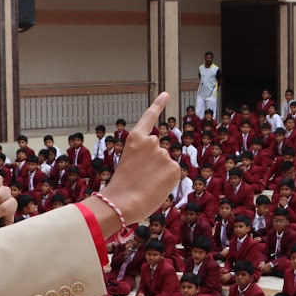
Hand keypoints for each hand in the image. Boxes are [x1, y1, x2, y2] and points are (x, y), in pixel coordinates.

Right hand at [100, 94, 181, 224]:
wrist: (123, 202)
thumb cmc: (122, 187)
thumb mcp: (130, 163)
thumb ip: (145, 157)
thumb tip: (161, 163)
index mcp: (135, 139)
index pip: (149, 117)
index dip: (158, 105)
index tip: (166, 94)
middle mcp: (151, 141)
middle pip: (159, 152)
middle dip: (154, 163)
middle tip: (141, 177)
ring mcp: (163, 153)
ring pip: (165, 164)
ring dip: (159, 174)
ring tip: (145, 184)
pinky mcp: (174, 167)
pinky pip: (173, 174)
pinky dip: (167, 182)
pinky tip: (155, 186)